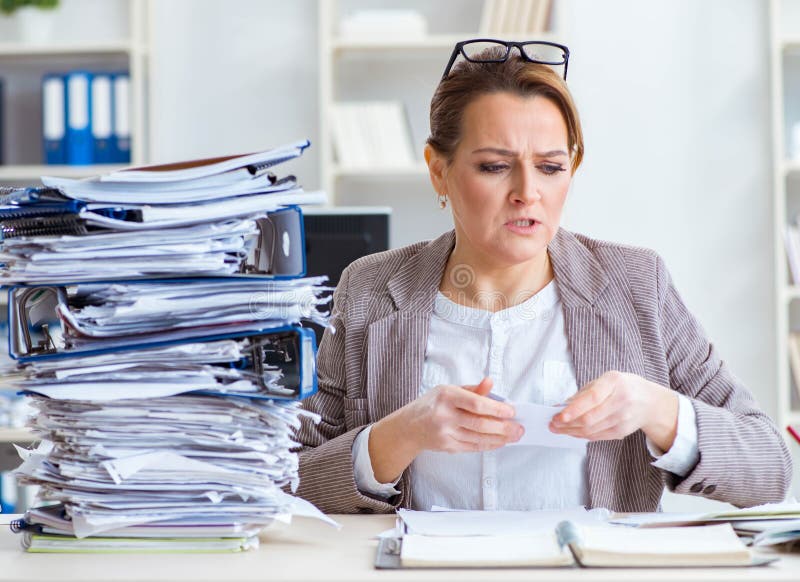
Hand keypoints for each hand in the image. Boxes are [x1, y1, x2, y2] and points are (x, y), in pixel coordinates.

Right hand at [368, 377, 524, 482]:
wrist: (409, 427)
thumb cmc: (432, 404)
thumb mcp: (448, 389)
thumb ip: (472, 389)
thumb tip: (491, 383)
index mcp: (446, 396)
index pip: (476, 404)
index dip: (496, 409)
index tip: (511, 411)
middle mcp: (445, 415)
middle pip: (480, 424)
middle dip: (503, 427)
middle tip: (519, 428)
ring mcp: (445, 433)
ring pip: (479, 438)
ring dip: (500, 438)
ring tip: (514, 436)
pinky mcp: (447, 447)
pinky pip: (473, 447)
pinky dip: (489, 445)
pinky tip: (500, 442)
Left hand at [548, 371, 678, 450]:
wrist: (649, 401)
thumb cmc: (622, 387)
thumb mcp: (605, 380)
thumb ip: (585, 392)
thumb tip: (562, 406)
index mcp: (615, 382)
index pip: (592, 398)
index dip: (574, 409)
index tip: (559, 415)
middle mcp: (621, 401)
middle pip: (590, 418)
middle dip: (567, 423)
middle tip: (552, 423)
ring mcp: (623, 419)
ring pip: (591, 430)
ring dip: (571, 431)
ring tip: (557, 429)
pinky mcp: (622, 432)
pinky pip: (597, 436)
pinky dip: (581, 435)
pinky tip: (571, 432)